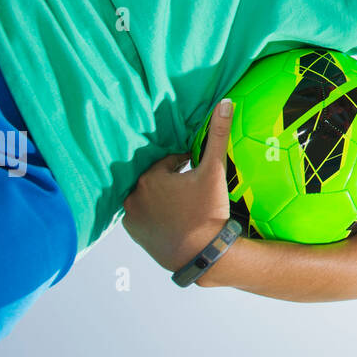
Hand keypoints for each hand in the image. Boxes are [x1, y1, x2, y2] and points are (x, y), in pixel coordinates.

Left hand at [122, 99, 234, 276]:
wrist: (201, 254)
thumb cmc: (208, 211)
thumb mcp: (214, 171)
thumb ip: (218, 135)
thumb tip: (226, 102)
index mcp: (150, 176)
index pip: (169, 161)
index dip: (186, 166)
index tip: (198, 176)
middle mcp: (133, 194)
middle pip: (156, 177)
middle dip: (172, 179)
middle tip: (192, 191)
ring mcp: (130, 215)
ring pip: (148, 194)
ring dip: (161, 195)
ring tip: (182, 205)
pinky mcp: (132, 232)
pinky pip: (141, 213)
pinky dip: (153, 212)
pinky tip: (171, 218)